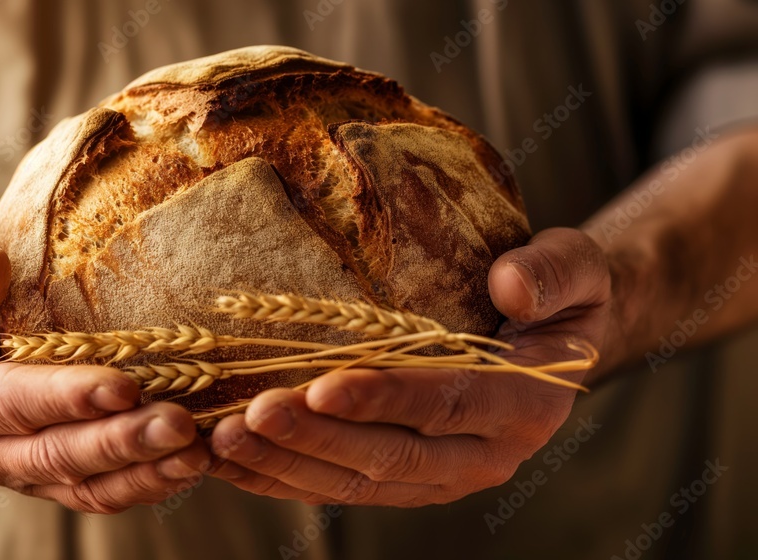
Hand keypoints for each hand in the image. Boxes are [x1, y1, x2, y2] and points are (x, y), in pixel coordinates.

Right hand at [0, 216, 210, 513]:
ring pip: (88, 485)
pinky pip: (106, 490)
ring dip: (145, 473)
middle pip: (57, 455)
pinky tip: (195, 462)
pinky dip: (150, 482)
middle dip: (121, 443)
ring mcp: (25, 466)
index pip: (10, 403)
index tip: (124, 387)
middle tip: (181, 425)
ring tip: (197, 453)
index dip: (67, 398)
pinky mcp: (61, 473)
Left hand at [208, 228, 611, 505]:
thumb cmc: (558, 295)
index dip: (385, 399)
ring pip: (358, 485)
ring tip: (225, 440)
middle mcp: (484, 454)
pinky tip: (235, 462)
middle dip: (316, 439)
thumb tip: (510, 289)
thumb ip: (553, 274)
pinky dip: (284, 479)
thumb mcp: (576, 269)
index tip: (320, 384)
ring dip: (288, 466)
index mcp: (525, 405)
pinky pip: (342, 488)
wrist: (552, 341)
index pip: (448, 404)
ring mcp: (443, 475)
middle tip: (250, 415)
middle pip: (392, 457)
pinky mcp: (408, 479)